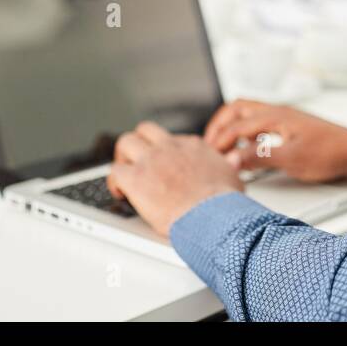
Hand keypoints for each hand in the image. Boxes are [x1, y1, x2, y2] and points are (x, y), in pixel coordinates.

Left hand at [106, 122, 242, 236]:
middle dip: (139, 143)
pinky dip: (114, 182)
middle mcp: (170, 148)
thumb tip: (232, 162)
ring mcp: (151, 160)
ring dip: (123, 158)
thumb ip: (227, 165)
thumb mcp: (232, 175)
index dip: (165, 152)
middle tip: (137, 160)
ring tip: (125, 174)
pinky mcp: (135, 178)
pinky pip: (115, 171)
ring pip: (125, 142)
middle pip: (145, 130)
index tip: (164, 165)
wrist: (212, 215)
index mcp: (192, 146)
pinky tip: (120, 192)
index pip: (172, 139)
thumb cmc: (223, 203)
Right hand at [203, 100, 346, 183]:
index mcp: (275, 116)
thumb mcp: (291, 160)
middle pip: (236, 109)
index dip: (219, 142)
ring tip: (222, 145)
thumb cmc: (329, 155)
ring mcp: (284, 117)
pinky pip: (259, 120)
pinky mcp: (290, 125)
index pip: (236, 126)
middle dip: (219, 126)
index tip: (209, 158)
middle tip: (208, 146)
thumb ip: (259, 158)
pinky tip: (247, 147)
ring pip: (247, 112)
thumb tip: (231, 159)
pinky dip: (245, 130)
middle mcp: (277, 112)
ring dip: (231, 125)